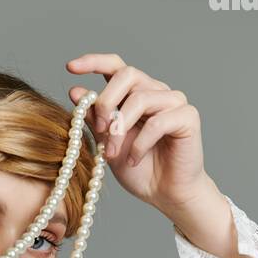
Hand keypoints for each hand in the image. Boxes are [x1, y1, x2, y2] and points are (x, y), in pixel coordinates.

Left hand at [66, 53, 208, 217]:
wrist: (166, 195)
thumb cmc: (139, 170)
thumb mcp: (108, 144)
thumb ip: (95, 118)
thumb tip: (75, 91)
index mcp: (135, 93)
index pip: (116, 66)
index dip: (94, 62)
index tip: (69, 68)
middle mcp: (155, 91)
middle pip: (127, 74)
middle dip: (106, 101)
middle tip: (99, 128)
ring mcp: (174, 102)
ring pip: (140, 98)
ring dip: (120, 129)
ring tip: (112, 154)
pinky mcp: (188, 117)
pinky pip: (158, 122)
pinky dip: (140, 143)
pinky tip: (135, 160)